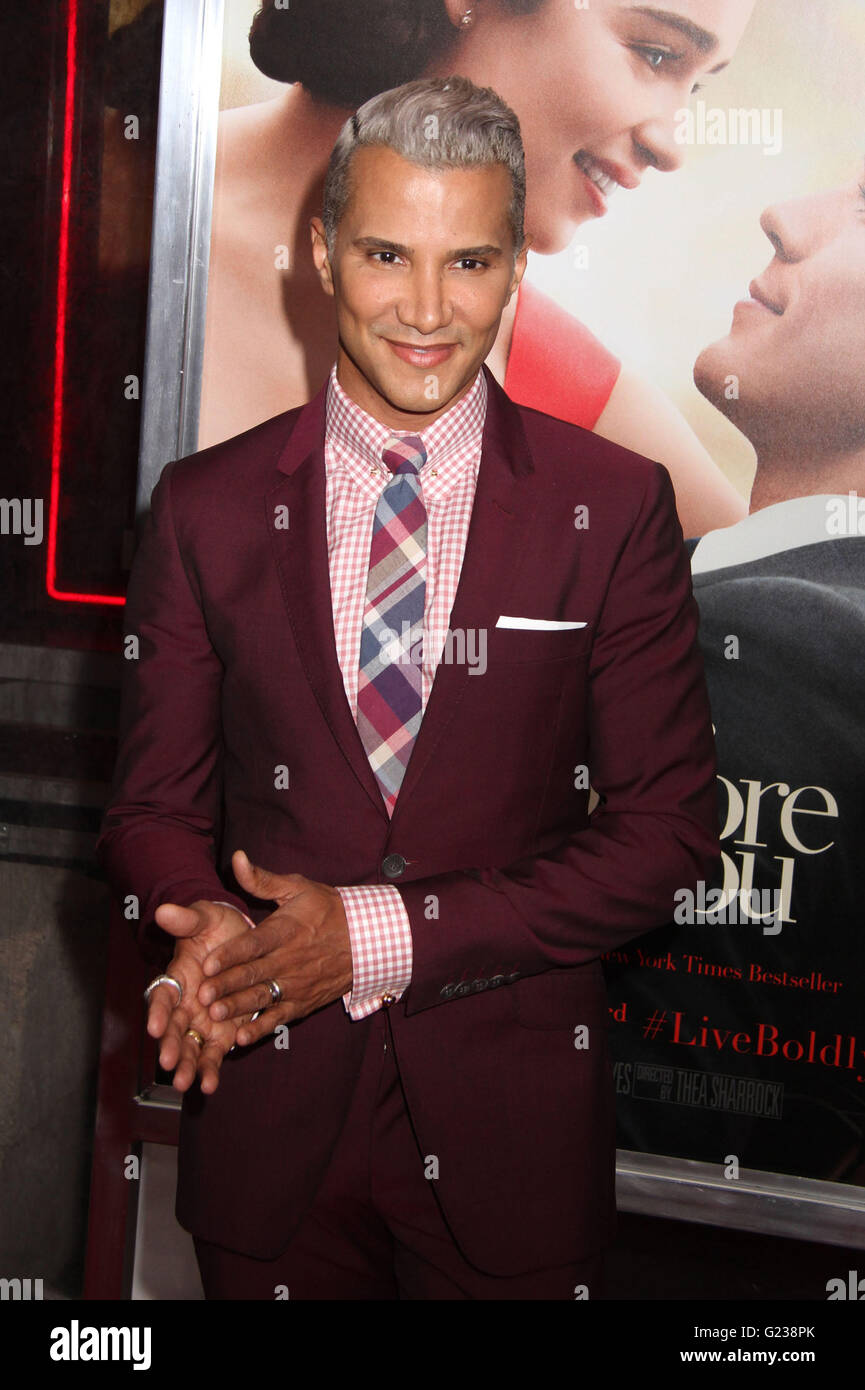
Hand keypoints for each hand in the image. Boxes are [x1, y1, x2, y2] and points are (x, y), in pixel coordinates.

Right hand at [148, 898, 254, 1093]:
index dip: (157, 1011)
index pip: (162, 996)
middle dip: (169, 1045)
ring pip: (190, 1046)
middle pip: (172, 1028)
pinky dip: (210, 1069)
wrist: (243, 938)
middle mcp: (185, 1005)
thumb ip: (186, 920)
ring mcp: (203, 1021)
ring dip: (187, 1065)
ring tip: (186, 1083)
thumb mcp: (204, 918)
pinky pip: (214, 1053)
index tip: (155, 1024)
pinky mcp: (223, 1032)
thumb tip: (164, 911)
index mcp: (177, 978)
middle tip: (168, 1062)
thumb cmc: (217, 927)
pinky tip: (209, 1085)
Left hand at [197, 850, 352, 1043]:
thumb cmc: (327, 909)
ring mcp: (297, 983)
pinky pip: (280, 1017)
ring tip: (216, 1014)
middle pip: (254, 973)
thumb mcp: (298, 888)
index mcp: (286, 929)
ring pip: (264, 997)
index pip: (254, 943)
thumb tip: (237, 858)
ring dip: (239, 1007)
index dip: (231, 954)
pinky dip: (262, 1028)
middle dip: (227, 985)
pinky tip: (242, 1038)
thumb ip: (262, 879)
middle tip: (201, 995)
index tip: (207, 963)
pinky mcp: (303, 1002)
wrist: (368, 938)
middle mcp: (290, 959)